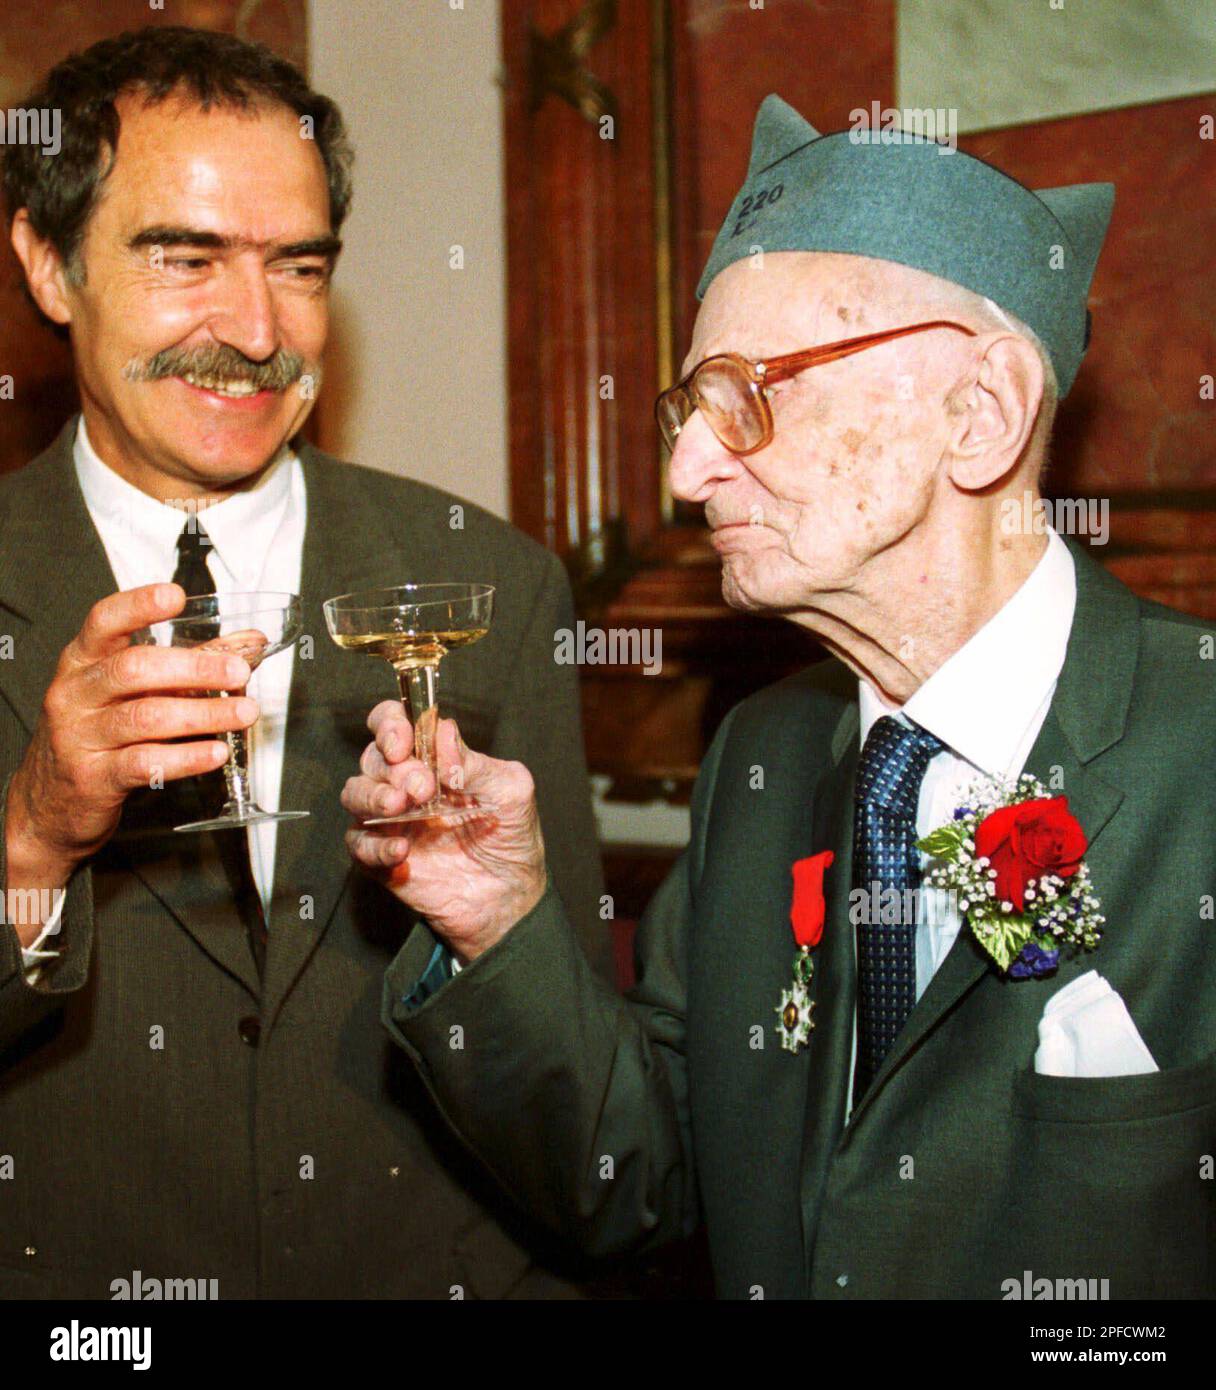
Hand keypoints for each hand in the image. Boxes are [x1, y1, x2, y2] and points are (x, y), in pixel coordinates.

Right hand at [4, 584, 257, 920]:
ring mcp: (80, 736)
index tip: (175, 595)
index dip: (138, 605)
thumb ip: (189, 664)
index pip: (104, 622)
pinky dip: (186, 757)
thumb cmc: (98, 734)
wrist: (51, 802)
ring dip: (203, 713)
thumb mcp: (131, 693)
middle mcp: (76, 693)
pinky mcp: (93, 777)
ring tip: (243, 712)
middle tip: (238, 670)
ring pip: (145, 716)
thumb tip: (247, 644)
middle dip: (194, 667)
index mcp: (84, 661)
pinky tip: (215, 752)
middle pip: (134, 668)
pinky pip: (144, 762)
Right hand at [342, 700, 546, 961]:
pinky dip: (375, 845)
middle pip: (372, 757)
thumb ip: (475, 761)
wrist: (510, 897)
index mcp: (433, 760)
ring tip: (401, 808)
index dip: (390, 725)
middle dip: (392, 768)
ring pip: (354, 793)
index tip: (402, 743)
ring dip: (373, 796)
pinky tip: (403, 851)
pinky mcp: (381, 857)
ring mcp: (391, 820)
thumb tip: (443, 733)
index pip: (394, 724)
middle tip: (422, 787)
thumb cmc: (512, 837)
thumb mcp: (510, 790)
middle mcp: (406, 785)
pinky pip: (358, 844)